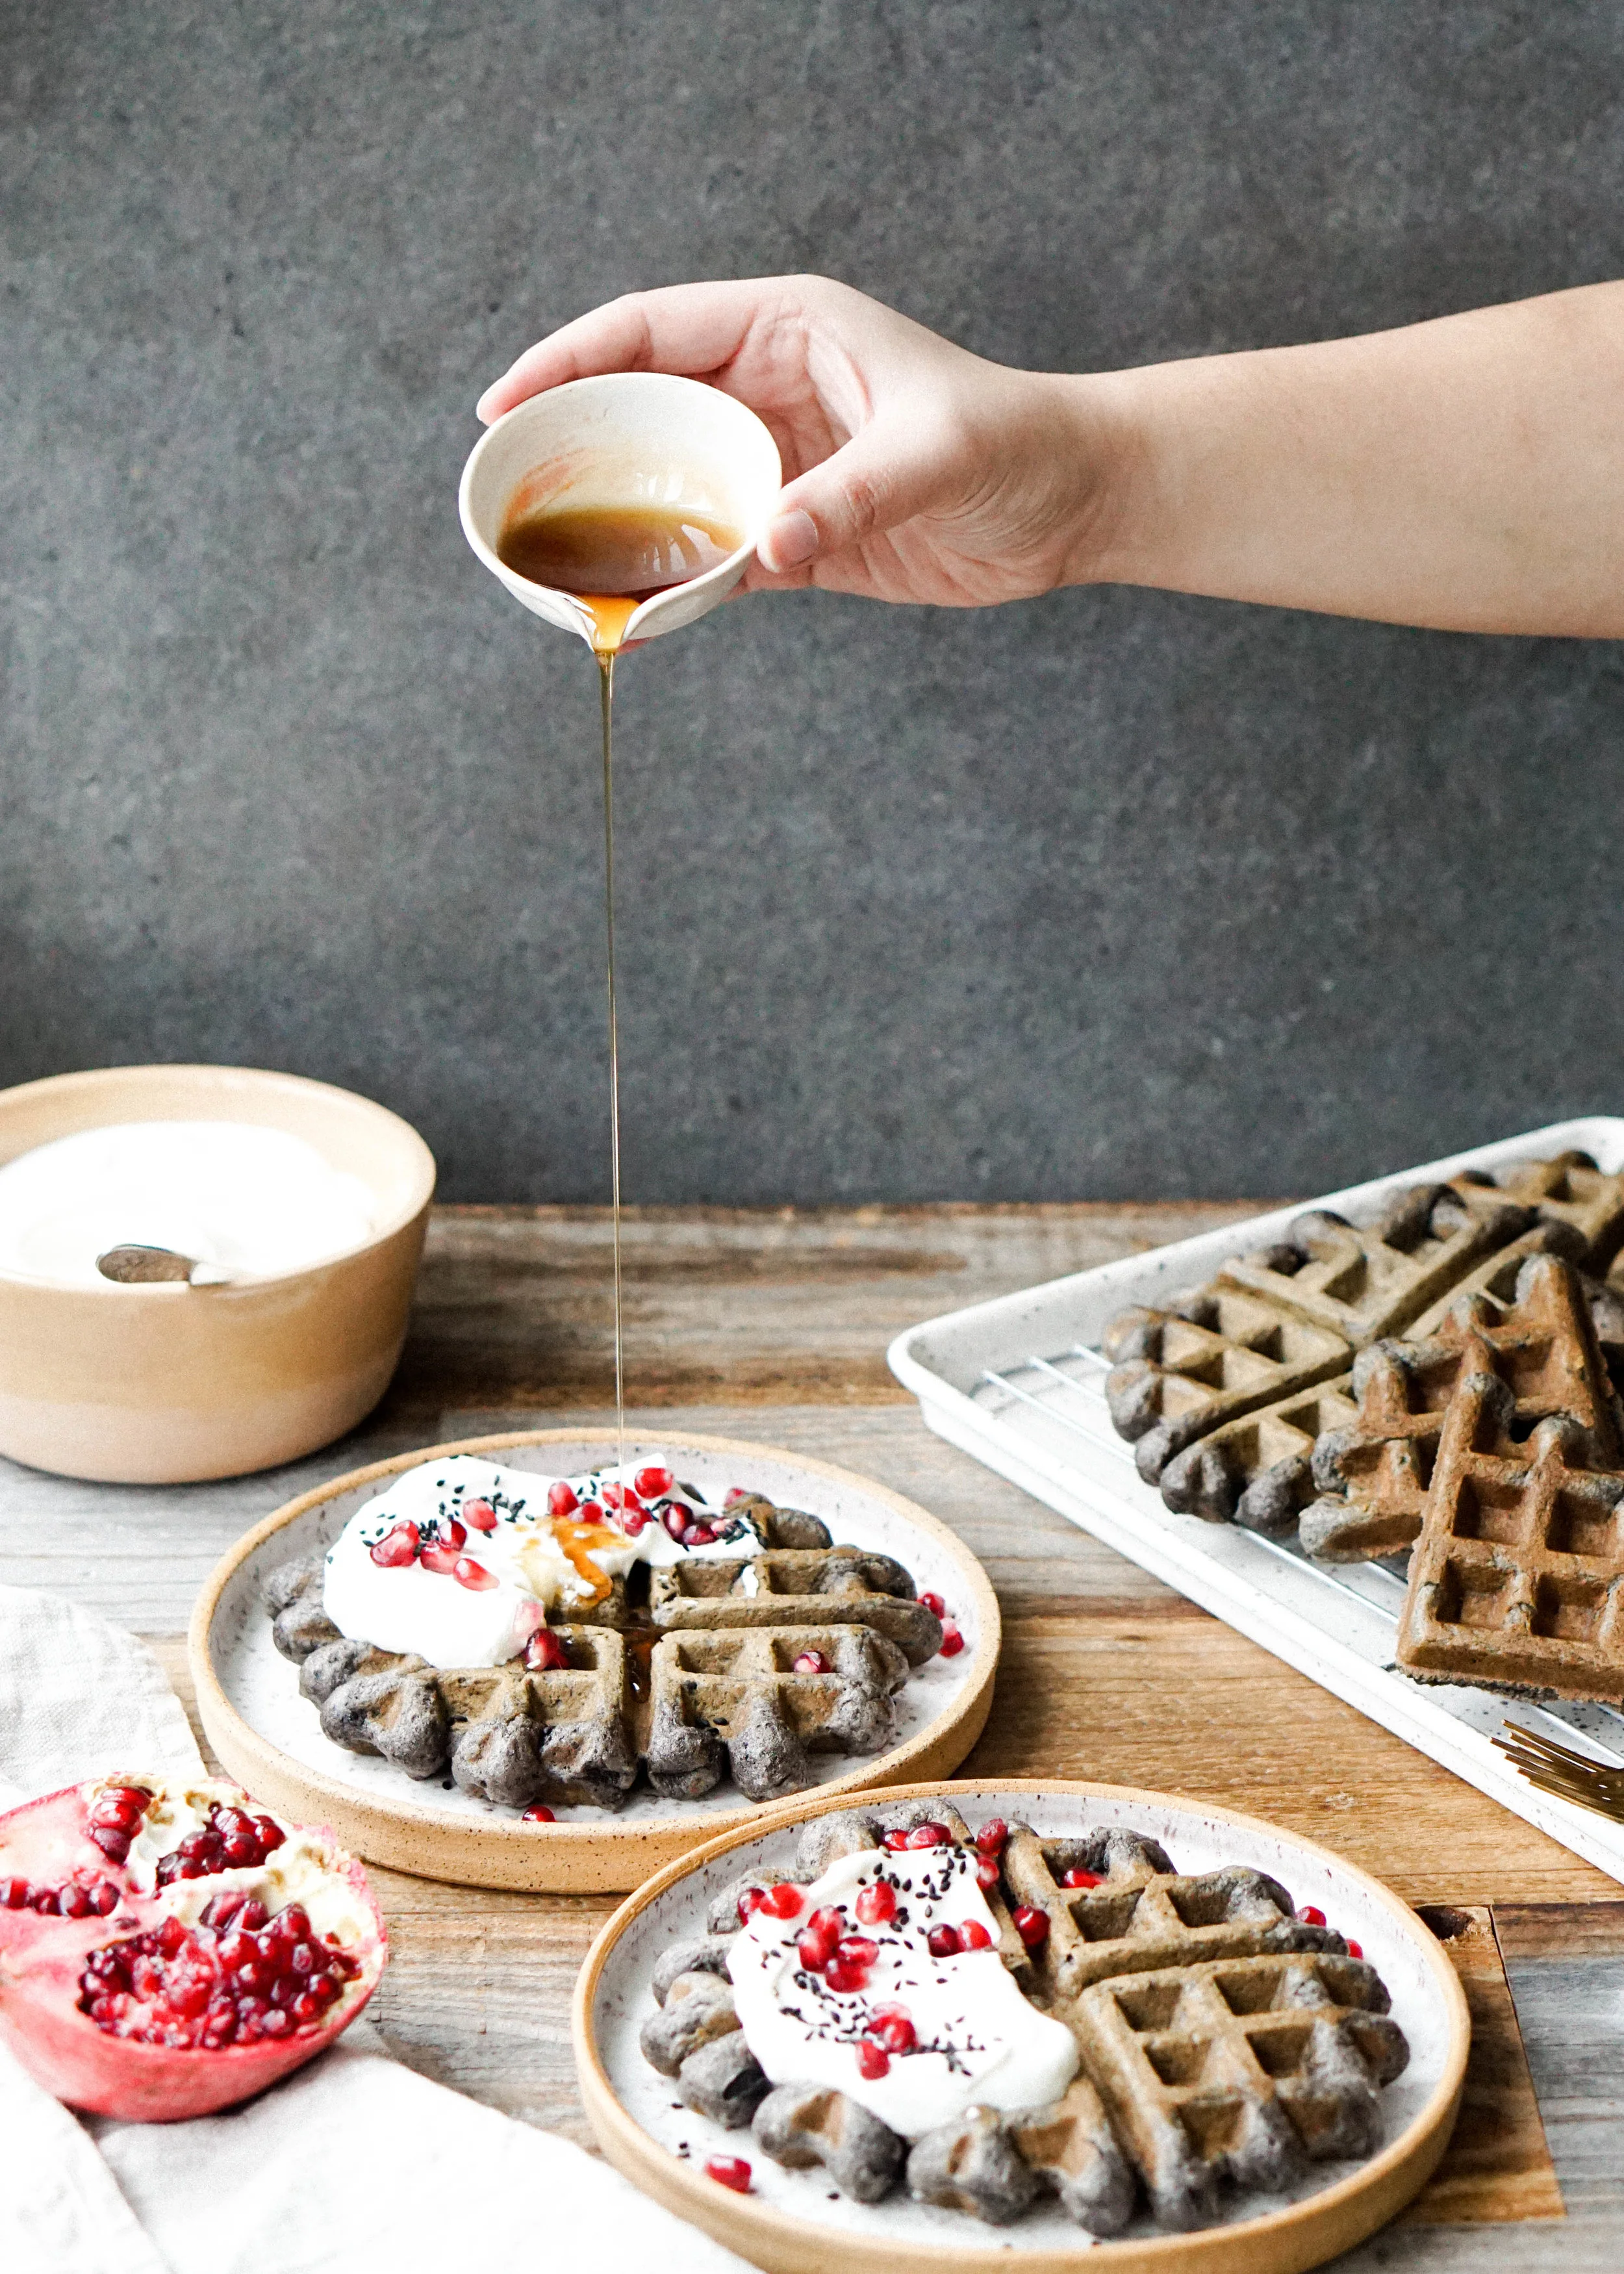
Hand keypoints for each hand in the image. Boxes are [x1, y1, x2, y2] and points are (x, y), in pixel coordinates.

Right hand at [476, 276, 1118, 605]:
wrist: (1072, 504)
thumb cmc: (1013, 445)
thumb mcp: (932, 456)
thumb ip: (847, 498)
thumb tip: (767, 545)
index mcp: (786, 329)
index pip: (651, 331)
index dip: (568, 362)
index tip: (505, 404)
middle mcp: (767, 390)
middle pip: (638, 410)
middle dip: (570, 447)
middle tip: (504, 495)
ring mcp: (775, 465)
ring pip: (667, 489)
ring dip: (614, 526)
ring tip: (550, 567)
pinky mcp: (796, 535)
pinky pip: (713, 559)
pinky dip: (672, 589)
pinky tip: (632, 621)